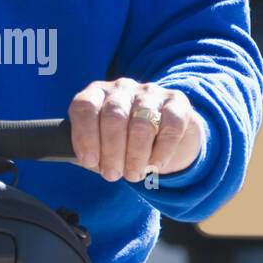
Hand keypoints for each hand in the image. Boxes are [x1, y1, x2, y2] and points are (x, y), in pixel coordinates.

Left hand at [68, 78, 201, 181]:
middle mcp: (122, 88)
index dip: (85, 136)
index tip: (90, 161)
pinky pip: (170, 126)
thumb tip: (90, 161)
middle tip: (113, 174)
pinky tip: (155, 164)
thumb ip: (91, 153)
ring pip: (141, 124)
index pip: (85, 107)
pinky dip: (162, 151)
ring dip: (136, 155)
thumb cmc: (122, 145)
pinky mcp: (176, 102)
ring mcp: (150, 92)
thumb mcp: (100, 148)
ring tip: (134, 174)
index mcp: (97, 94)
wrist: (163, 142)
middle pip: (113, 117)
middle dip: (112, 152)